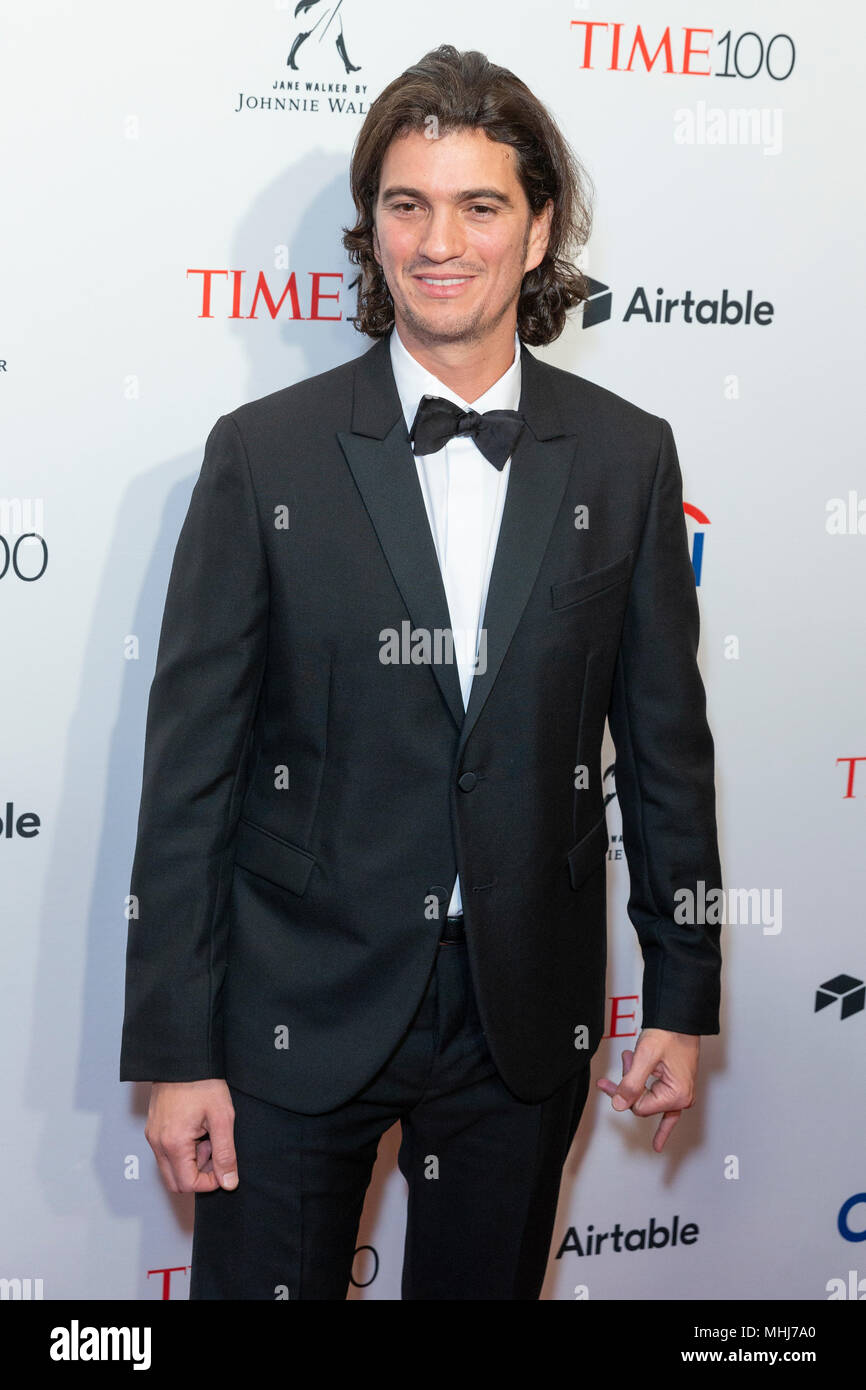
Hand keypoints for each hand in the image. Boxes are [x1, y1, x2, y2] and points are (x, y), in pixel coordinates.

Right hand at [145, 1079, 237, 1193]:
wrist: (184, 1058)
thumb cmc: (203, 1083)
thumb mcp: (222, 1118)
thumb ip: (225, 1154)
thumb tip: (228, 1182)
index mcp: (174, 1144)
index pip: (188, 1184)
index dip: (209, 1182)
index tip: (223, 1166)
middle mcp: (157, 1143)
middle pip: (175, 1182)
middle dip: (198, 1173)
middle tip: (214, 1150)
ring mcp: (152, 1136)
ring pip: (171, 1167)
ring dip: (191, 1161)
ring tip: (207, 1135)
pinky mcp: (153, 1128)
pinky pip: (166, 1152)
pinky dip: (183, 1150)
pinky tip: (197, 1129)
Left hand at [596, 1029, 699, 1152]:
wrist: (679, 1018)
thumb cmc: (668, 1034)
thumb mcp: (645, 1058)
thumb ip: (631, 1083)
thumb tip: (618, 1105)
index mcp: (676, 1095)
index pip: (638, 1107)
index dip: (622, 1093)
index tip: (608, 1082)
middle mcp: (682, 1099)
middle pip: (642, 1105)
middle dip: (628, 1085)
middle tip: (617, 1069)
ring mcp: (680, 1095)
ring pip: (648, 1100)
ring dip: (635, 1084)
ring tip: (630, 1060)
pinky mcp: (676, 1089)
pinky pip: (666, 1111)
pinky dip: (661, 1124)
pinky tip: (658, 1143)